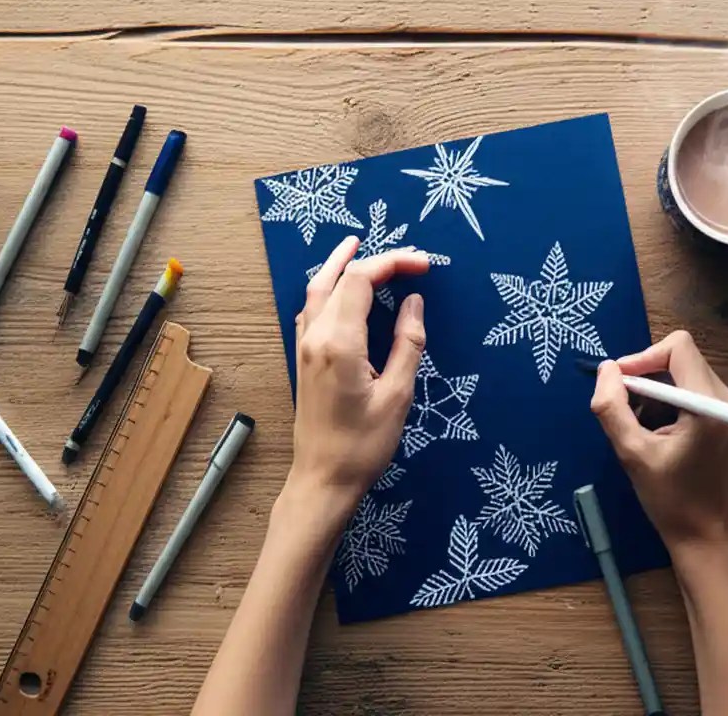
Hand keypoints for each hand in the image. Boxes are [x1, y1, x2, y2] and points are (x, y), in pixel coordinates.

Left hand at [286, 236, 430, 527]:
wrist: (322, 480)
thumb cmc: (363, 445)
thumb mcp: (397, 395)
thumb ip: (408, 343)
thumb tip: (413, 303)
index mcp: (339, 341)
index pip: (361, 280)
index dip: (393, 262)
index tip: (425, 265)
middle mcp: (315, 337)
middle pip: (338, 278)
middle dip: (372, 259)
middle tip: (407, 256)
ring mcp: (304, 347)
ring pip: (316, 290)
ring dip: (338, 265)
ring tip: (357, 246)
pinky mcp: (303, 360)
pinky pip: (310, 310)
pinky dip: (325, 289)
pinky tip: (337, 289)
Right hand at [590, 330, 727, 561]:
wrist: (705, 537)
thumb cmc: (670, 500)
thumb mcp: (632, 453)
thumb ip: (612, 407)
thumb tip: (606, 370)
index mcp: (710, 404)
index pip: (679, 347)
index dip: (643, 357)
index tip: (619, 382)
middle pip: (682, 359)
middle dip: (647, 376)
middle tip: (625, 407)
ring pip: (685, 375)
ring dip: (656, 391)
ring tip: (640, 426)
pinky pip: (693, 392)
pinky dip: (669, 403)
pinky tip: (657, 433)